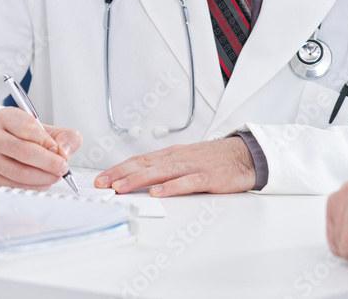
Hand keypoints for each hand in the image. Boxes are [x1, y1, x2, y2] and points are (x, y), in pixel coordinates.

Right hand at [0, 107, 81, 189]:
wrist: (3, 145)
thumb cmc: (26, 136)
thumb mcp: (48, 129)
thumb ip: (65, 136)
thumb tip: (65, 152)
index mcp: (6, 117)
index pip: (26, 127)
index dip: (45, 140)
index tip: (57, 148)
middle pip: (23, 151)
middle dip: (49, 162)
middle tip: (62, 166)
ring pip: (19, 172)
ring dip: (44, 177)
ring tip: (55, 175)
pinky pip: (15, 185)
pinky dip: (35, 186)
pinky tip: (43, 181)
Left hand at [94, 137, 255, 195]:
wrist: (246, 154)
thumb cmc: (215, 159)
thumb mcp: (187, 160)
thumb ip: (166, 168)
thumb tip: (140, 179)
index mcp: (172, 154)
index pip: (140, 160)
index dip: (119, 169)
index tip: (101, 178)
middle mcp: (179, 158)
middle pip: (145, 165)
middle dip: (121, 174)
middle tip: (102, 183)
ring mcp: (193, 166)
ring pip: (161, 172)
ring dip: (139, 180)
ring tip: (121, 188)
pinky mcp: (208, 177)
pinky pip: (187, 182)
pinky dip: (171, 187)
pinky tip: (158, 192)